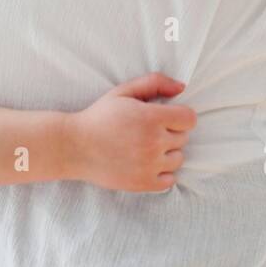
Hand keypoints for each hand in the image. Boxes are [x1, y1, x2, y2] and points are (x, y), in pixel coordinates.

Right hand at [68, 73, 196, 192]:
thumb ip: (154, 83)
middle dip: (170, 132)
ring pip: (178, 159)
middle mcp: (154, 142)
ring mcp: (149, 165)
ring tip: (146, 148)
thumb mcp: (124, 92)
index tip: (165, 117)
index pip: (189, 119)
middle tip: (147, 131)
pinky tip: (146, 164)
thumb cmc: (100, 116)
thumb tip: (182, 87)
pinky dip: (162, 173)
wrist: (75, 147)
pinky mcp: (143, 183)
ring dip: (167, 153)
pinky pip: (170, 180)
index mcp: (151, 118)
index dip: (179, 116)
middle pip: (183, 138)